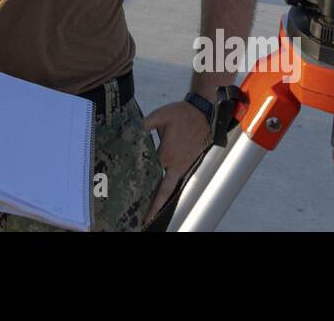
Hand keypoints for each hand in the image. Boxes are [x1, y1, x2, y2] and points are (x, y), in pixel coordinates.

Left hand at [143, 100, 210, 219]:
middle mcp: (176, 165)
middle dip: (154, 206)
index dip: (141, 187)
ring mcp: (184, 166)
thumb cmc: (182, 114)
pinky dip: (169, 189)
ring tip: (152, 212)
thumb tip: (129, 130)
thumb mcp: (160, 115)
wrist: (204, 114)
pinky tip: (162, 195)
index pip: (151, 175)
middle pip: (163, 190)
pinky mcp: (188, 164)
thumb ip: (144, 124)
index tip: (135, 200)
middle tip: (145, 219)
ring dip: (161, 199)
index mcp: (167, 155)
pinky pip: (176, 180)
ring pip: (171, 187)